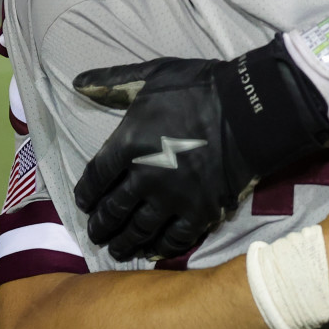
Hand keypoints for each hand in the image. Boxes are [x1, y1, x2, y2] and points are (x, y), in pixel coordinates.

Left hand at [72, 38, 328, 259]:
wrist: (250, 110)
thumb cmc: (200, 89)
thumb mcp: (152, 75)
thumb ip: (113, 84)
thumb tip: (77, 84)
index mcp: (128, 145)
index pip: (95, 178)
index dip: (86, 194)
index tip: (85, 203)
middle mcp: (144, 177)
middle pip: (113, 210)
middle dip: (101, 225)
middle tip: (96, 234)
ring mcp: (173, 198)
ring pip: (140, 230)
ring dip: (124, 242)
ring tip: (117, 250)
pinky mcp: (200, 212)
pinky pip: (175, 238)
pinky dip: (160, 248)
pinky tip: (152, 252)